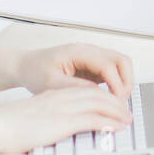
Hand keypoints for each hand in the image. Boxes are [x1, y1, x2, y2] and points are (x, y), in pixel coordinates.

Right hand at [0, 86, 132, 154]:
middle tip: (127, 112)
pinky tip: (116, 127)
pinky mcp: (63, 121)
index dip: (102, 97)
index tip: (113, 105)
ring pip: (99, 103)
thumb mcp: (34, 115)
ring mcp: (63, 108)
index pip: (85, 91)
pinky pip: (92, 119)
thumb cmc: (11, 125)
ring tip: (127, 120)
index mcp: (55, 94)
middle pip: (97, 95)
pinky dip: (108, 122)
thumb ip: (49, 116)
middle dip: (115, 103)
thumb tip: (58, 125)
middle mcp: (62, 97)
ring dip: (116, 112)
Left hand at [15, 43, 133, 98]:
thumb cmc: (36, 71)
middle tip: (121, 103)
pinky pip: (112, 73)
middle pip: (121, 60)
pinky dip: (116, 85)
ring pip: (120, 66)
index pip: (108, 64)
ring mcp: (92, 58)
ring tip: (117, 103)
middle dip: (126, 81)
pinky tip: (109, 100)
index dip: (116, 83)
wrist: (27, 66)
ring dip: (123, 83)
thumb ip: (74, 88)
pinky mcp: (92, 67)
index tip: (117, 102)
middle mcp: (89, 51)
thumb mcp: (51, 83)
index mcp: (79, 52)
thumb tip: (96, 96)